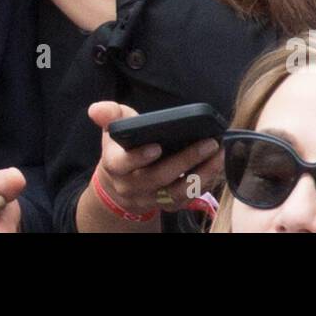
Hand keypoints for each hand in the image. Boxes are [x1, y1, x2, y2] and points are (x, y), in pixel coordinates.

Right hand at [88, 102, 221, 214]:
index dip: (139, 158)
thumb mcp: (113, 129)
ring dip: (202, 175)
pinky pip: (187, 200)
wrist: (121, 185)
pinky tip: (217, 167)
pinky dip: (204, 184)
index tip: (157, 146)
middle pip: (159, 177)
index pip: (123, 165)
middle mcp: (131, 187)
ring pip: (177, 192)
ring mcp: (150, 199)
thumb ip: (110, 115)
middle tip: (209, 143)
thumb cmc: (121, 149)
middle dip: (185, 160)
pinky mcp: (167, 206)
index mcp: (115, 166)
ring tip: (219, 155)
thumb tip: (96, 109)